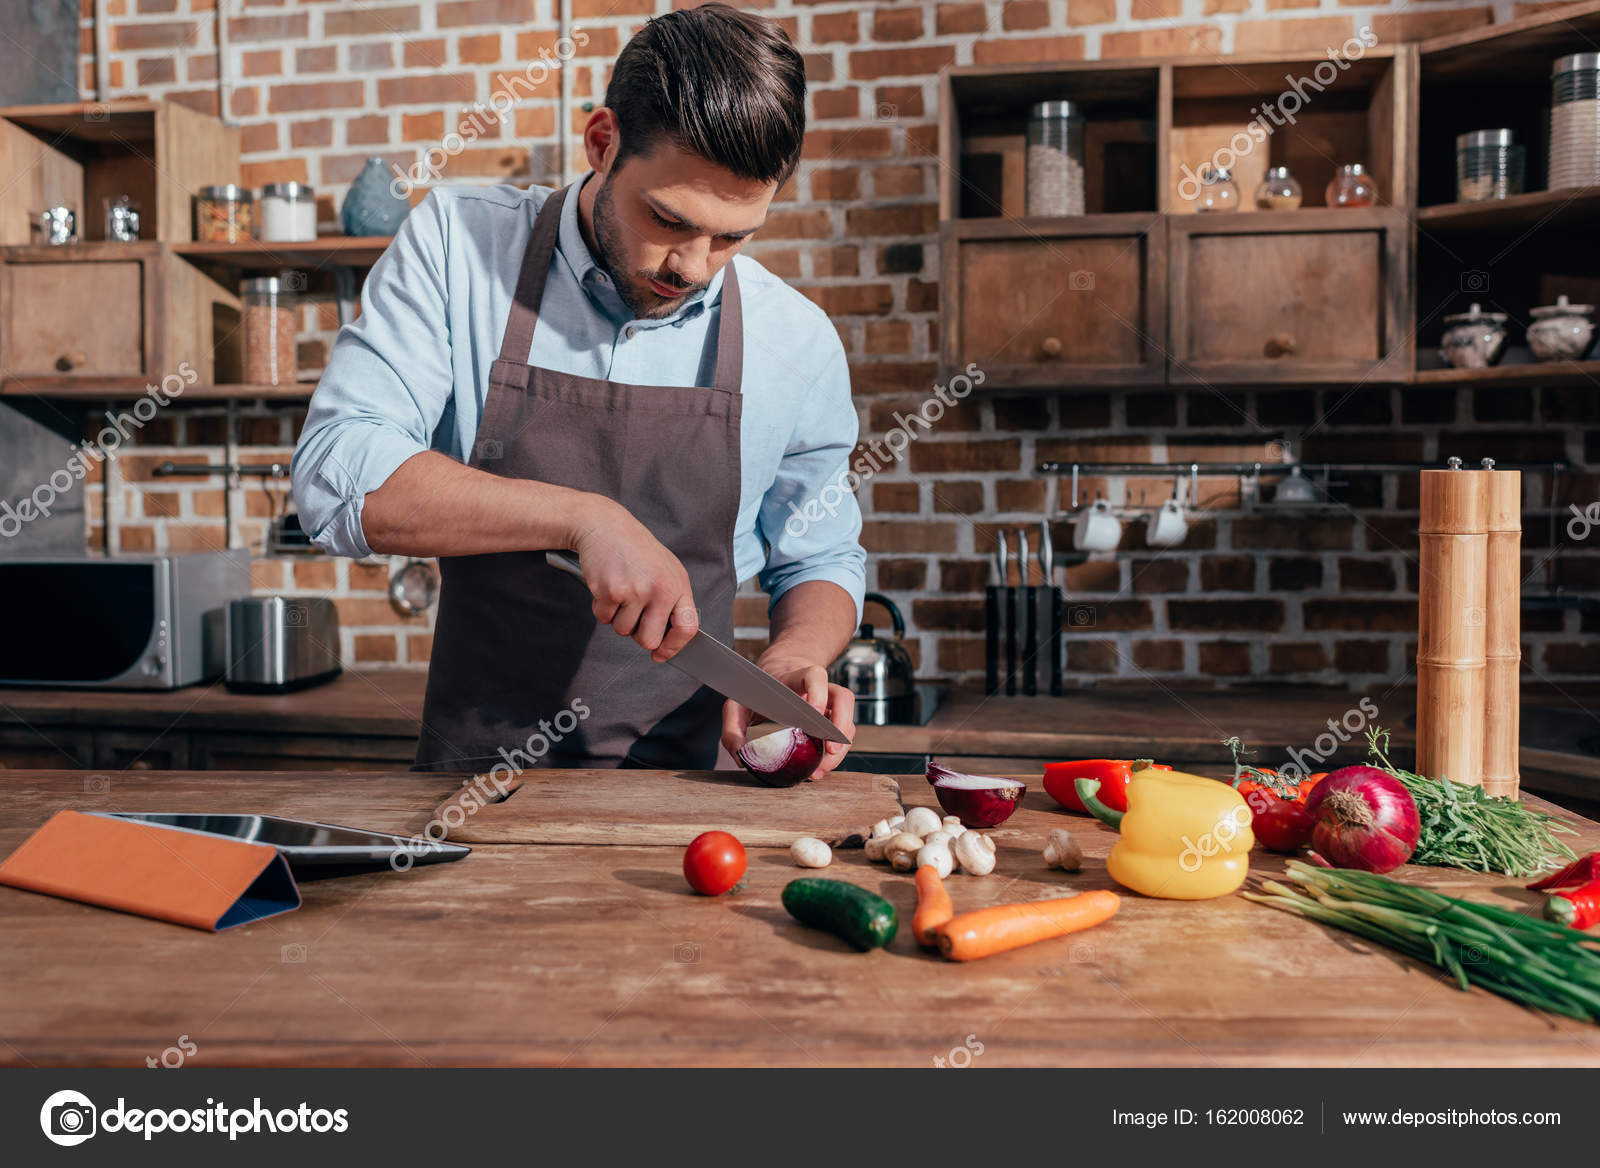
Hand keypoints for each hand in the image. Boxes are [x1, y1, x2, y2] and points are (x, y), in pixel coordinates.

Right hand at [570, 498, 697, 660]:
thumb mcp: (666, 570)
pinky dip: (601, 608)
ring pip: (623, 631)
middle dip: (637, 635)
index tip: (661, 654)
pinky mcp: (610, 591)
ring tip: (620, 591)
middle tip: (633, 615)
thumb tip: (668, 640)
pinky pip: (603, 618)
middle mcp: (660, 589)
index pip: (688, 627)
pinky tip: (606, 586)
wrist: (605, 526)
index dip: (675, 647)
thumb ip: (672, 602)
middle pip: (649, 640)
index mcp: (678, 585)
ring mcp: (635, 590)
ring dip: (617, 617)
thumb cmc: (637, 551)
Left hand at [721, 655, 855, 778]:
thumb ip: (733, 728)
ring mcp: (829, 703)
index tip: (814, 712)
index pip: (815, 675)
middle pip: (843, 698)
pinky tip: (819, 768)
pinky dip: (835, 754)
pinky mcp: (832, 719)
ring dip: (840, 747)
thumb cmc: (760, 690)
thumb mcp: (738, 703)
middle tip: (830, 751)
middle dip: (840, 726)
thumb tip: (742, 758)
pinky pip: (842, 735)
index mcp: (796, 676)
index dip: (818, 692)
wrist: (778, 674)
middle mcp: (820, 687)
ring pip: (847, 721)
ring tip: (819, 771)